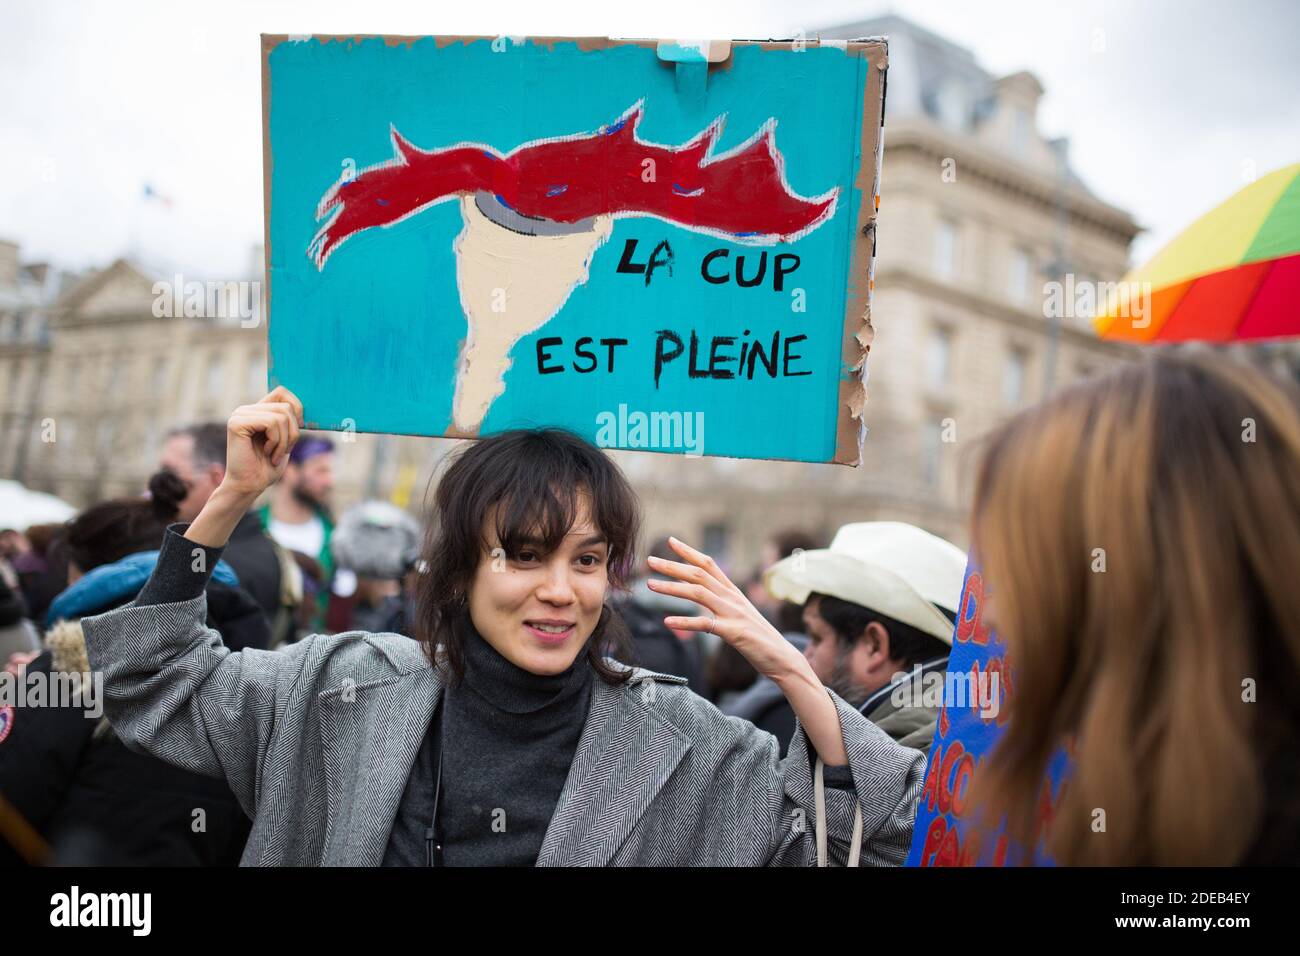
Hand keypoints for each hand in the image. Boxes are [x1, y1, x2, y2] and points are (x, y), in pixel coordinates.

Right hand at [220, 386, 304, 499]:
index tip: (297, 429)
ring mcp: (240, 415)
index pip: (282, 392)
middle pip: (286, 406)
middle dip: (293, 432)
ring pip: (281, 416)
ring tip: (274, 454)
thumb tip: (302, 406)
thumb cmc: (267, 466)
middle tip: (284, 450)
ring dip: (285, 440)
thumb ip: (288, 420)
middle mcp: (246, 409)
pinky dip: (276, 441)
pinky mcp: (237, 423)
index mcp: (257, 411)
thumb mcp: (285, 439)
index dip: (297, 408)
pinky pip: (271, 423)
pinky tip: (267, 453)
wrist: (250, 485)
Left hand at [646, 537, 806, 681]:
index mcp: (734, 592)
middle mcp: (733, 598)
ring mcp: (733, 614)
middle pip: (698, 575)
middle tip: (650, 560)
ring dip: (672, 588)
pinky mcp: (733, 632)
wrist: (783, 659)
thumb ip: (723, 603)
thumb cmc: (760, 639)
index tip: (671, 541)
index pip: (710, 564)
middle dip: (673, 565)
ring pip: (698, 594)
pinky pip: (705, 624)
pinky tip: (667, 621)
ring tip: (650, 585)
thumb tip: (704, 595)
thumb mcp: (740, 615)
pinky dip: (684, 622)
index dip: (690, 551)